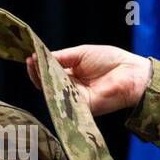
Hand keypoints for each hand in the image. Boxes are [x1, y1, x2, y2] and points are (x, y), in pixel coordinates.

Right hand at [26, 45, 150, 115]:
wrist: (130, 73)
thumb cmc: (111, 61)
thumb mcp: (81, 53)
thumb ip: (62, 57)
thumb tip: (41, 57)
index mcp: (72, 74)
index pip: (50, 72)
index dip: (40, 65)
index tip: (31, 56)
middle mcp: (71, 87)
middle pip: (47, 83)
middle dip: (36, 72)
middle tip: (30, 61)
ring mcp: (74, 98)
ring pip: (51, 92)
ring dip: (41, 79)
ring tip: (34, 65)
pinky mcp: (80, 106)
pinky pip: (62, 100)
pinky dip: (52, 89)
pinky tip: (45, 77)